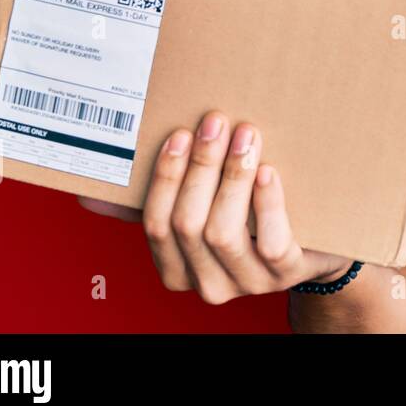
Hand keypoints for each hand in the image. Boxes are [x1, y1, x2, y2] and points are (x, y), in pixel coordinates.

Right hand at [77, 110, 354, 302]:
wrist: (316, 250)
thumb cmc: (251, 220)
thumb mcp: (202, 212)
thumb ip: (154, 201)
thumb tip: (89, 194)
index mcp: (177, 268)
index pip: (155, 224)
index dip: (164, 177)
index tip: (178, 134)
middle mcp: (207, 282)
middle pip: (188, 223)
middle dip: (199, 168)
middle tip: (215, 123)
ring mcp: (247, 282)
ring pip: (223, 232)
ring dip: (231, 177)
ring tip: (246, 136)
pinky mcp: (286, 273)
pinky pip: (270, 242)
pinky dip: (266, 204)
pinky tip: (268, 173)